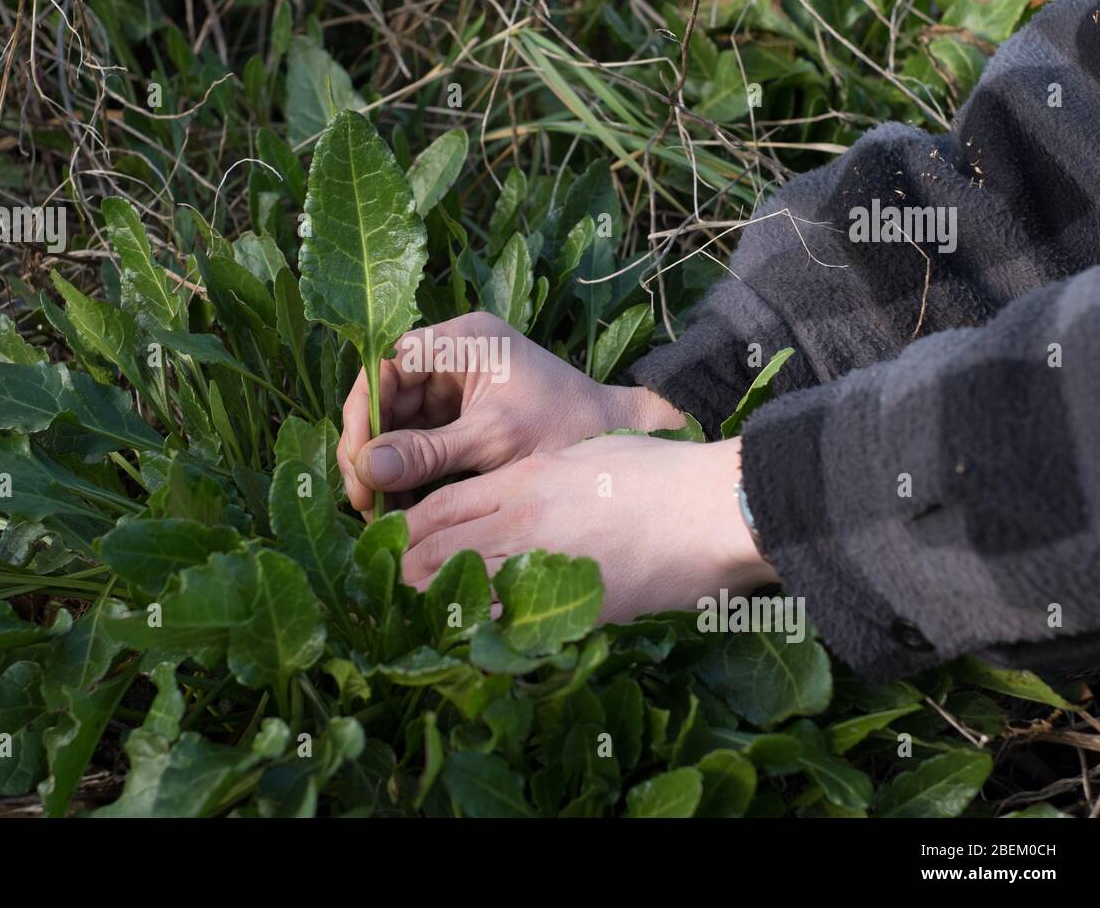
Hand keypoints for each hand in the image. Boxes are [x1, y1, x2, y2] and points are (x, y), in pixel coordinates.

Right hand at [337, 312, 681, 516]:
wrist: (617, 442)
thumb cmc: (566, 429)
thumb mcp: (494, 441)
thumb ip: (429, 453)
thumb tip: (366, 467)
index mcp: (462, 340)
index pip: (387, 365)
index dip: (364, 413)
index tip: (359, 462)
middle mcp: (453, 356)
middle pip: (387, 397)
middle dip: (371, 448)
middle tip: (364, 500)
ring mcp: (456, 388)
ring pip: (397, 424)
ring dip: (385, 466)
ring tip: (380, 512)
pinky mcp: (462, 418)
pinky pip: (418, 442)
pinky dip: (408, 473)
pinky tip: (402, 506)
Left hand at [398, 435, 776, 622]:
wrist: (711, 504)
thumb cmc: (658, 472)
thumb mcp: (585, 454)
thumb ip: (539, 476)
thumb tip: (514, 495)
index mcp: (524, 480)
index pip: (441, 507)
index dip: (408, 529)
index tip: (392, 544)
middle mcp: (522, 520)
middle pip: (439, 548)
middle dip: (407, 571)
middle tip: (388, 589)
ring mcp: (545, 564)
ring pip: (464, 586)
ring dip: (434, 604)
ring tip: (414, 619)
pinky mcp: (574, 606)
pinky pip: (513, 624)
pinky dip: (484, 633)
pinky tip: (467, 643)